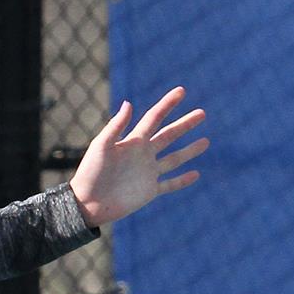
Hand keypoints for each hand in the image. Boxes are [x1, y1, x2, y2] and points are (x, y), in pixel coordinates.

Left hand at [69, 86, 207, 227]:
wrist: (87, 203)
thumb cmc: (91, 172)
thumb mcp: (101, 146)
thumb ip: (116, 126)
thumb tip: (129, 103)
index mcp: (133, 141)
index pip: (154, 117)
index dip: (167, 104)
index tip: (181, 90)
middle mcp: (143, 154)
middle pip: (169, 135)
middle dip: (185, 124)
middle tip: (202, 113)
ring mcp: (148, 172)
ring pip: (174, 158)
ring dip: (190, 151)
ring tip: (206, 141)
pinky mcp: (149, 191)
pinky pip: (170, 184)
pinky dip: (182, 180)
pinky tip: (196, 174)